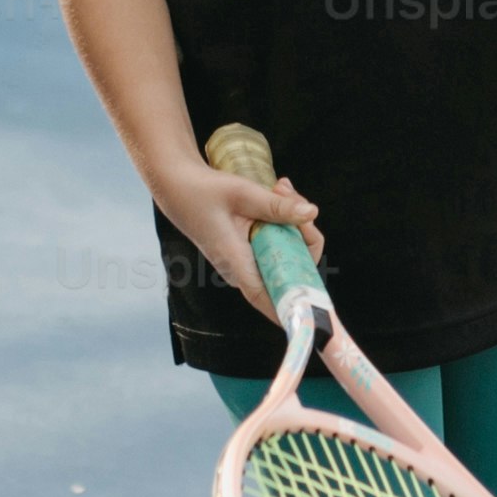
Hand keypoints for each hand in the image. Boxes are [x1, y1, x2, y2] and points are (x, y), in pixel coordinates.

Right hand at [157, 153, 321, 309]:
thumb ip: (277, 206)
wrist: (179, 187)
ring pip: (288, 250)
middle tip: (290, 197)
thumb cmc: (203, 192)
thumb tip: (311, 213)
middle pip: (291, 266)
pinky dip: (284, 219)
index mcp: (236, 262)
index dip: (295, 306)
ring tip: (280, 188)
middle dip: (303, 232)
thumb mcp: (242, 193)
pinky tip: (277, 192)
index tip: (317, 309)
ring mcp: (248, 260)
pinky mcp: (251, 249)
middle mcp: (244, 268)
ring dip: (294, 220)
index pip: (269, 298)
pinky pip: (279, 241)